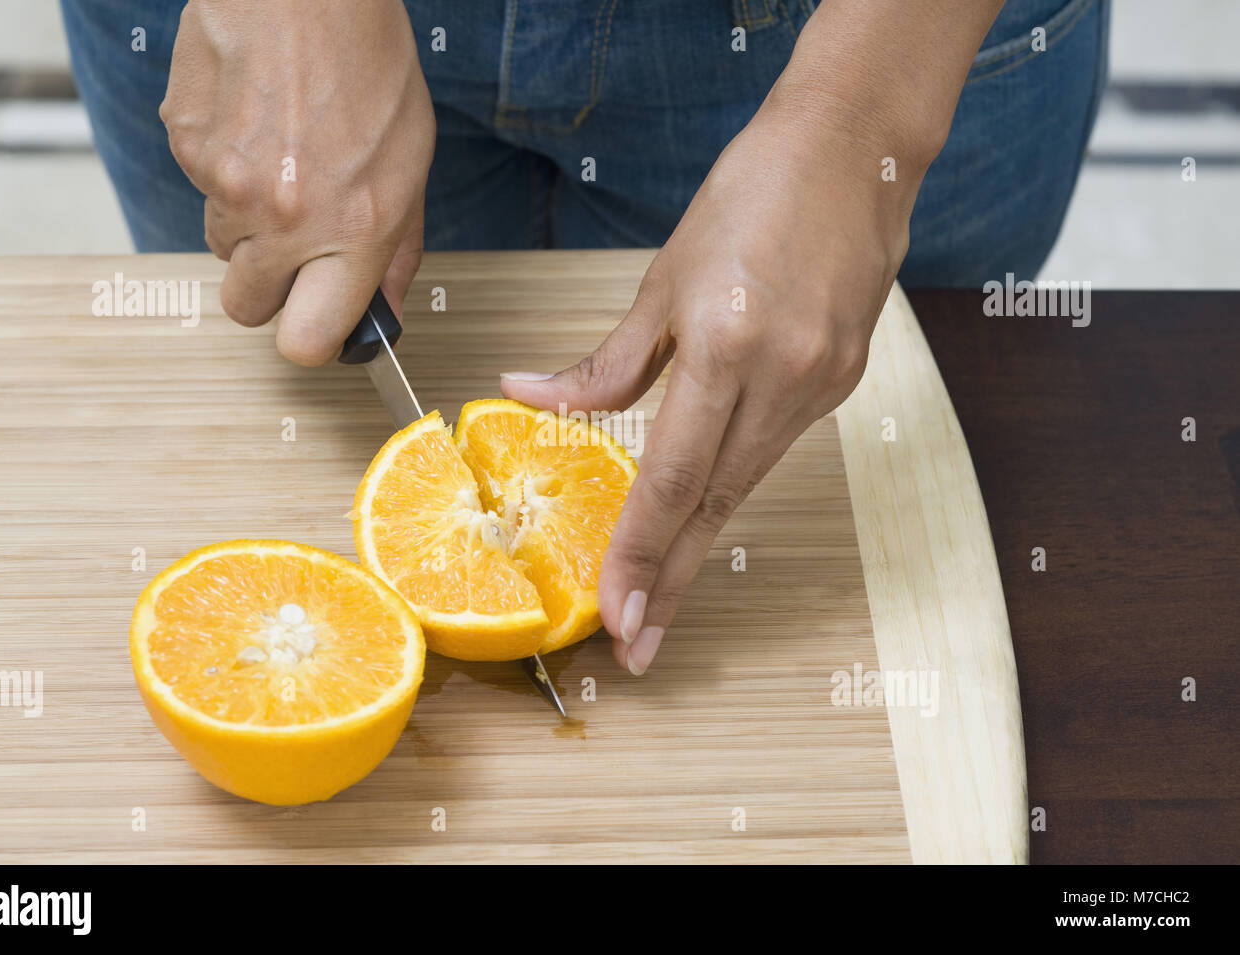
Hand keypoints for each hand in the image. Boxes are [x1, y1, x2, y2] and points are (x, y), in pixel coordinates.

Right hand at [160, 0, 433, 363]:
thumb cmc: (368, 61)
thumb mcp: (412, 160)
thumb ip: (396, 244)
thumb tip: (383, 305)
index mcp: (352, 230)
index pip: (307, 341)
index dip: (311, 337)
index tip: (319, 322)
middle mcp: (285, 218)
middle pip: (247, 306)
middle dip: (270, 285)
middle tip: (296, 242)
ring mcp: (227, 184)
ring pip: (222, 245)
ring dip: (247, 223)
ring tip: (282, 160)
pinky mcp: (186, 145)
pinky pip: (200, 187)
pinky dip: (223, 168)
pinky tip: (255, 123)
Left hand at [502, 78, 925, 674]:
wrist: (853, 151)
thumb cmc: (750, 196)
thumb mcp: (664, 278)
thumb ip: (606, 361)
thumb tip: (529, 396)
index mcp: (726, 345)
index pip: (672, 477)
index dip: (640, 554)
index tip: (617, 616)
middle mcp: (783, 376)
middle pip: (715, 504)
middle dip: (671, 581)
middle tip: (639, 650)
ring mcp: (823, 383)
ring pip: (746, 482)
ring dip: (699, 542)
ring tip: (659, 594)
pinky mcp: (844, 380)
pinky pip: (773, 445)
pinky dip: (732, 480)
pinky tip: (704, 505)